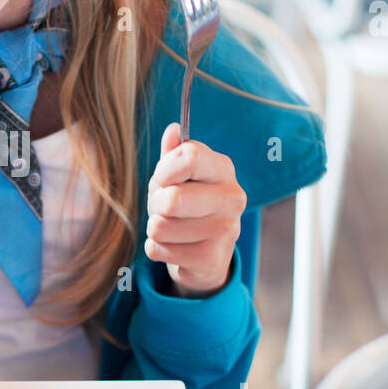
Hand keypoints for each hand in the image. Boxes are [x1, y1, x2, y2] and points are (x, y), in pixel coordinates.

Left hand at [144, 123, 246, 297]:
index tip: (163, 179)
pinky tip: (174, 246)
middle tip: (164, 208)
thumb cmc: (186, 204)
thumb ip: (174, 153)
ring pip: (160, 227)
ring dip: (155, 228)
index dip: (165, 170)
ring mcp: (227, 230)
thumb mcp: (176, 176)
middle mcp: (233, 197)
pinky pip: (159, 250)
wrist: (204, 252)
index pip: (189, 157)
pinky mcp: (213, 258)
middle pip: (173, 198)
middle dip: (156, 204)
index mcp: (223, 168)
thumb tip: (173, 130)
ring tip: (171, 227)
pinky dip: (157, 249)